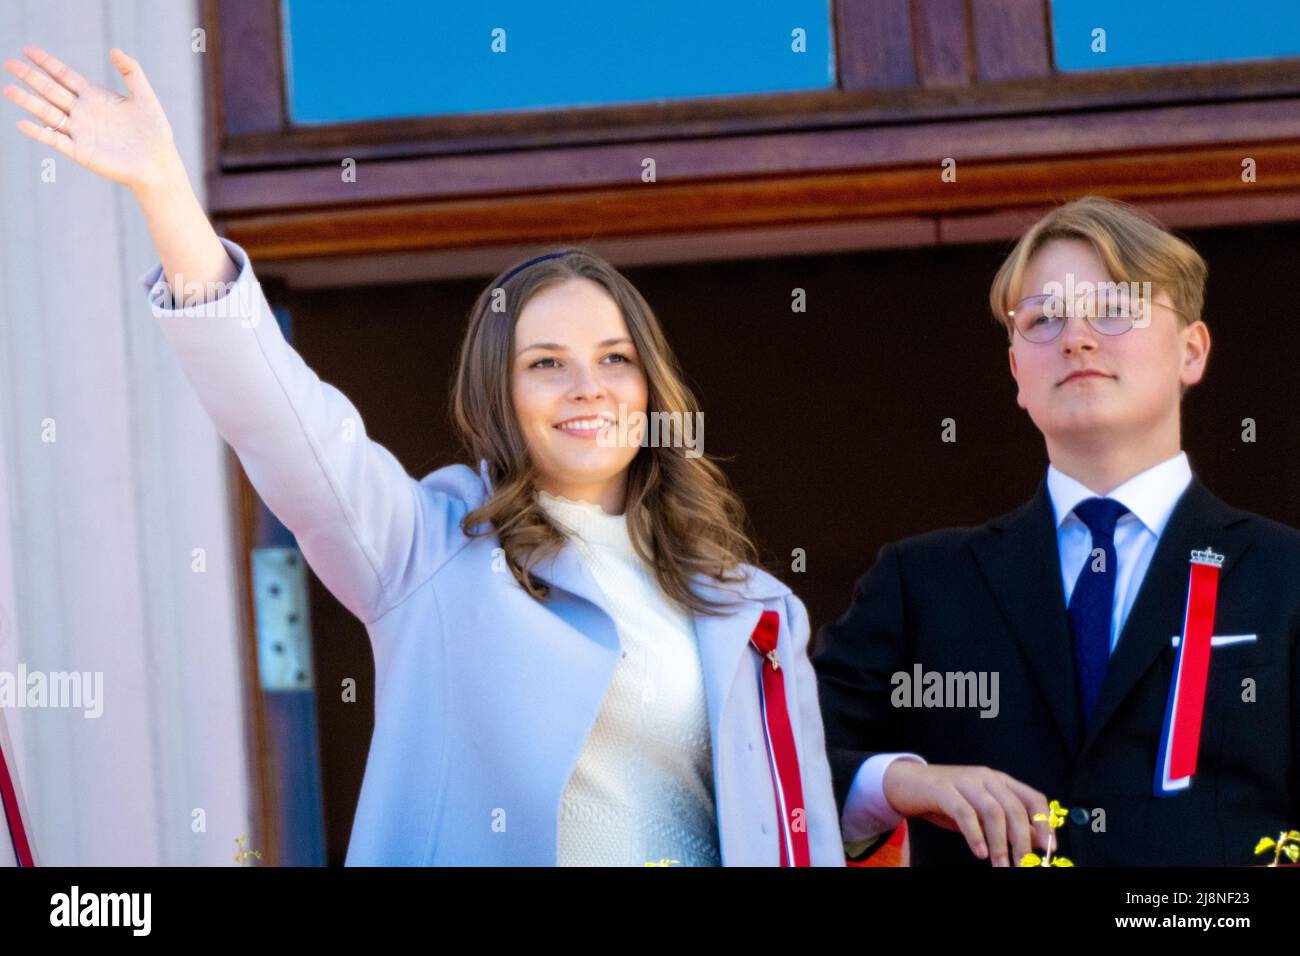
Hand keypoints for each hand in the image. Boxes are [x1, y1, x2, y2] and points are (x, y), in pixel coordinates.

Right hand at [4, 46, 178, 190]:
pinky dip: (40, 132)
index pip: (64, 76)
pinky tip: (23, 123)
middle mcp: (82, 112)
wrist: (159, 164)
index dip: (47, 63)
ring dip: (28, 102)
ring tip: (8, 88)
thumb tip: (114, 50)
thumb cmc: (154, 131)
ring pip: (48, 113)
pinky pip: (55, 140)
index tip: (28, 50)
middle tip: (10, 63)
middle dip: (31, 77)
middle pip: (51, 91)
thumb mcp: (144, 97)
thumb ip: (131, 72)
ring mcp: (79, 131)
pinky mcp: (81, 151)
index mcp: (94, 96)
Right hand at [883, 760, 1052, 865]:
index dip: (1044, 823)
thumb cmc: (947, 800)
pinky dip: (974, 835)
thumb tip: (1036, 842)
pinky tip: (979, 852)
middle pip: (1014, 808)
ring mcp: (964, 781)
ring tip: (1001, 866)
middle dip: (1022, 840)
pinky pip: (964, 813)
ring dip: (1000, 843)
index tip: (1048, 849)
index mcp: (999, 781)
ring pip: (992, 811)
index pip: (1032, 798)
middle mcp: (986, 777)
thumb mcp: (979, 812)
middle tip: (1023, 865)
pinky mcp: (943, 790)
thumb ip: (1004, 823)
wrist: (906, 783)